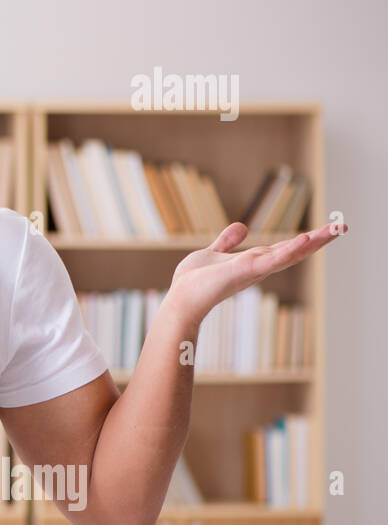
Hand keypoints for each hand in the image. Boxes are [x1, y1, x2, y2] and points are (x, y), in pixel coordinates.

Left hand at [166, 219, 347, 325]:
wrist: (181, 298)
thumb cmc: (195, 281)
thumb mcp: (214, 253)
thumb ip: (227, 242)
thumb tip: (241, 226)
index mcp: (255, 261)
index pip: (286, 247)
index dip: (307, 239)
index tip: (329, 229)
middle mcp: (259, 266)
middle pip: (294, 250)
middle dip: (318, 240)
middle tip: (343, 227)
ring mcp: (254, 269)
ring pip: (289, 253)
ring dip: (312, 242)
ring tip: (335, 230)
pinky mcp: (245, 271)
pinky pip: (271, 260)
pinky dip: (289, 251)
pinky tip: (305, 240)